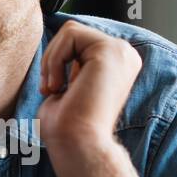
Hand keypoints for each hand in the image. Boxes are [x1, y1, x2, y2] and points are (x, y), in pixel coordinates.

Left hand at [37, 21, 141, 154]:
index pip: (79, 40)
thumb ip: (72, 62)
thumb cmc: (68, 127)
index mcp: (118, 64)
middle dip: (53, 58)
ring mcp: (122, 52)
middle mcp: (125, 56)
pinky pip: (70, 34)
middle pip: (74, 32)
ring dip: (52, 60)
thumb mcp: (69, 85)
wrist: (77, 145)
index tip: (54, 89)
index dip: (57, 61)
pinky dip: (55, 58)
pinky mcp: (111, 51)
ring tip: (55, 88)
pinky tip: (59, 85)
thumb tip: (61, 43)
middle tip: (51, 89)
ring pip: (71, 30)